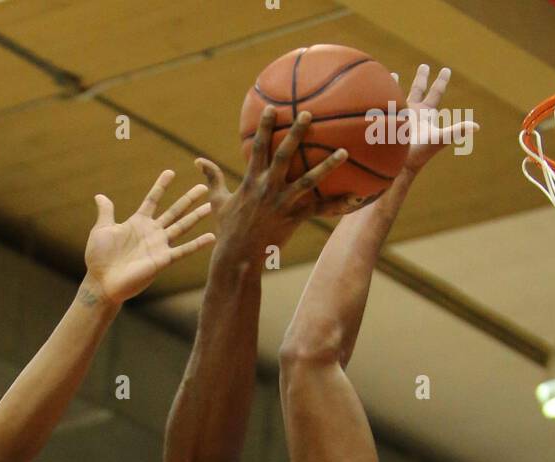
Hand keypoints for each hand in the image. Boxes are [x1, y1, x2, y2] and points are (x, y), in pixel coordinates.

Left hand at [83, 171, 214, 303]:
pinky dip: (197, 244)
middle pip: (174, 212)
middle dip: (188, 199)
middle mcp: (151, 233)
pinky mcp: (162, 260)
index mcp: (138, 223)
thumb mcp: (102, 230)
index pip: (153, 200)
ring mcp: (158, 246)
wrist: (103, 282)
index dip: (161, 187)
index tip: (170, 172)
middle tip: (203, 187)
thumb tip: (100, 196)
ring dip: (196, 217)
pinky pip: (183, 251)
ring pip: (182, 228)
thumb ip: (106, 212)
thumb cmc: (99, 258)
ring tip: (211, 207)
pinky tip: (210, 237)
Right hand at [195, 108, 362, 259]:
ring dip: (327, 165)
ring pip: (308, 180)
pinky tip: (356, 197)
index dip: (264, 126)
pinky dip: (337, 204)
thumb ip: (212, 179)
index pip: (257, 148)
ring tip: (344, 152)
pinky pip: (319, 209)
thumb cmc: (227, 231)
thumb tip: (198, 161)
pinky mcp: (294, 219)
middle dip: (296, 133)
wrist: (238, 259)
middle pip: (285, 155)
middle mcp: (268, 189)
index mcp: (250, 182)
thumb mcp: (217, 203)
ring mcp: (282, 203)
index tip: (272, 108)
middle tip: (309, 114)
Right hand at [393, 64, 477, 174]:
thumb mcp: (439, 139)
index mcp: (427, 113)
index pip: (436, 93)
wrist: (398, 164)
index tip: (446, 70)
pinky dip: (383, 92)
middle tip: (424, 65)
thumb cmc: (419, 153)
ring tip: (392, 75)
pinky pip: (385, 101)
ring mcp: (399, 115)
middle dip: (422, 77)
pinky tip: (377, 86)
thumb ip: (457, 131)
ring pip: (398, 93)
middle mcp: (414, 112)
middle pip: (419, 89)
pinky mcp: (386, 118)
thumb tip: (477, 127)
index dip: (441, 81)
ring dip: (396, 84)